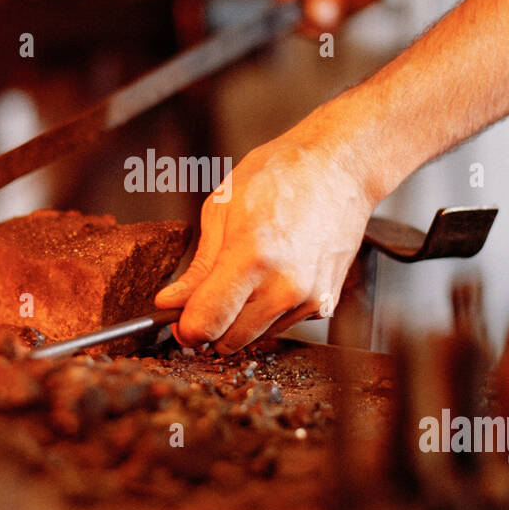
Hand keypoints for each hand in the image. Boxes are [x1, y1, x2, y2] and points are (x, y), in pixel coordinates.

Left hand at [155, 121, 374, 351]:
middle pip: (228, 341)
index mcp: (251, 258)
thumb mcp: (222, 210)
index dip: (185, 325)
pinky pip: (282, 325)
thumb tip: (170, 303)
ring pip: (254, 337)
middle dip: (211, 323)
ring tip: (248, 273)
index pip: (206, 324)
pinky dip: (269, 311)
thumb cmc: (280, 176)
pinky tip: (274, 275)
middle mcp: (284, 288)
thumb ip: (197, 268)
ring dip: (241, 318)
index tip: (179, 316)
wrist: (338, 168)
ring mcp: (309, 300)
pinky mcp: (325, 305)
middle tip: (208, 292)